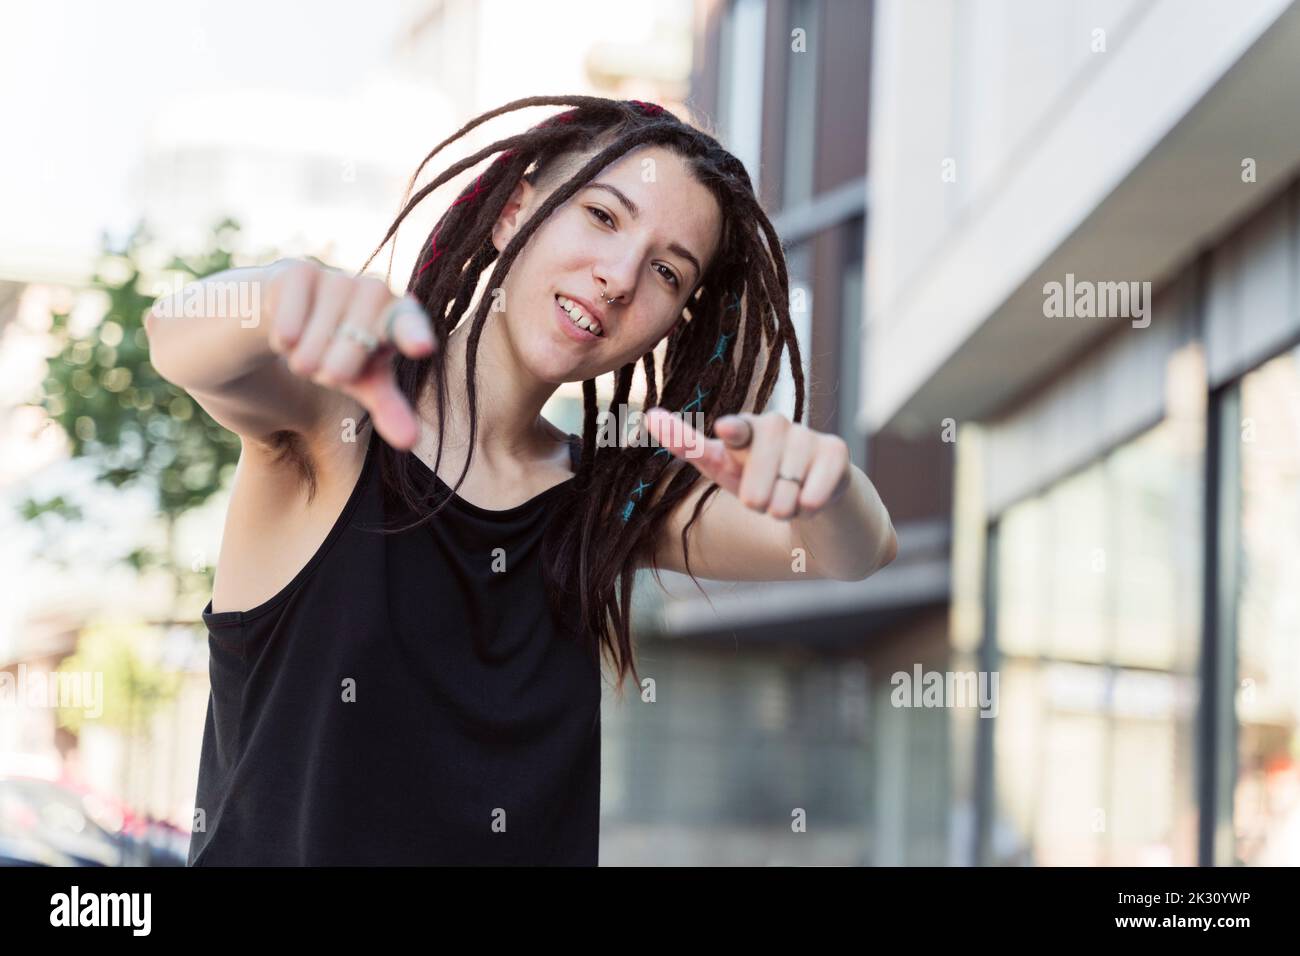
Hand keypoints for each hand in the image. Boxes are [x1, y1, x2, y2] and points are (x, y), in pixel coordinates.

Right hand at [263, 259, 436, 449]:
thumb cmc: (336, 349)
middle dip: (337, 368)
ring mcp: (337, 276)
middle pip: (355, 344)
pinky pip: (289, 323)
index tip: (423, 348)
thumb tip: (410, 442)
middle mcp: (374, 289)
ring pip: (318, 339)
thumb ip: (390, 407)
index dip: (414, 335)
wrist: (286, 314)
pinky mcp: (299, 271)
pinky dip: (285, 339)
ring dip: (307, 358)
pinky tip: (287, 332)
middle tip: (329, 369)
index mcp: (398, 316)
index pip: (409, 324)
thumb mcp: (365, 381)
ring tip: (307, 350)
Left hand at [643, 408, 851, 520]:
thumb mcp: (721, 468)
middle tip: (758, 505)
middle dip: (759, 493)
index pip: (738, 428)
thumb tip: (651, 415)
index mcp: (746, 429)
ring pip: (790, 484)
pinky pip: (819, 487)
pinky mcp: (837, 451)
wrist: (812, 500)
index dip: (734, 429)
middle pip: (762, 468)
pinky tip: (810, 503)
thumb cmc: (758, 479)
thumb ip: (689, 445)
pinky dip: (811, 503)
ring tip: (785, 505)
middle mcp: (777, 426)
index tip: (725, 431)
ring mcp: (809, 436)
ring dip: (784, 505)